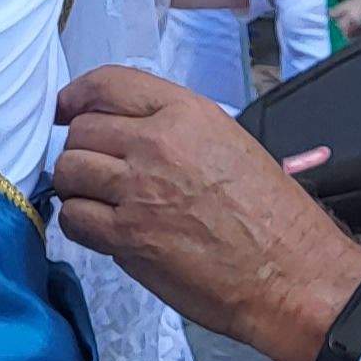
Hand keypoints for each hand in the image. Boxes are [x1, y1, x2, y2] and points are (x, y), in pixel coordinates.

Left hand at [49, 65, 360, 360]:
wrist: (293, 276)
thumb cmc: (275, 220)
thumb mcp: (231, 145)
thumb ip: (176, 131)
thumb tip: (127, 134)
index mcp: (187, 114)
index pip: (108, 84)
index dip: (77, 96)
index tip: (67, 110)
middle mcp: (158, 144)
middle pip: (81, 131)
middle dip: (82, 151)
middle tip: (96, 173)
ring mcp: (139, 190)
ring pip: (68, 171)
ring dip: (76, 188)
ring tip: (99, 202)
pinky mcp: (129, 237)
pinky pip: (74, 218)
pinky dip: (79, 224)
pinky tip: (101, 231)